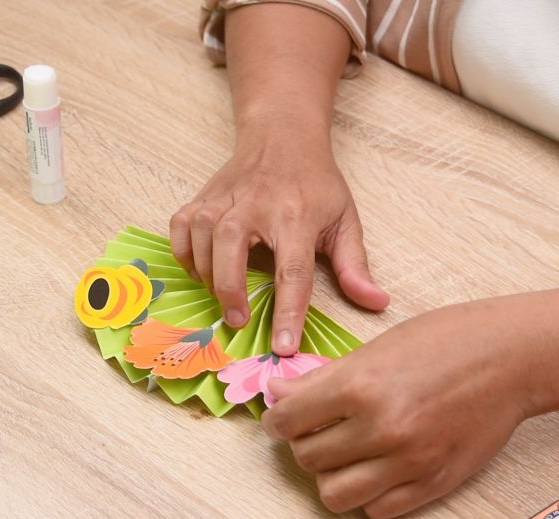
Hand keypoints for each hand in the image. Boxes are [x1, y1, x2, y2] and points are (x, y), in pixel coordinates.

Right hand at [170, 121, 389, 354]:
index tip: (283, 345)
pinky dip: (183, 251)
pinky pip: (181, 224)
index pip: (294, 270)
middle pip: (232, 246)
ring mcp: (226, 197)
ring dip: (207, 273)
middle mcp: (257, 204)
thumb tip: (377, 302)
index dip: (289, 310)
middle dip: (230, 288)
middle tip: (238, 321)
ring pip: (203, 234)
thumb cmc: (316, 183)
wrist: (283, 133)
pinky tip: (199, 270)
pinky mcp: (204, 195)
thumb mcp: (345, 220)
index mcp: (298, 215)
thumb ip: (355, 266)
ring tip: (222, 299)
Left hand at [260, 301, 534, 518]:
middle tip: (319, 429)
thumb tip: (279, 394)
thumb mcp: (379, 346)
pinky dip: (369, 493)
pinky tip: (377, 468)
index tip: (284, 418)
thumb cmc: (449, 340)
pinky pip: (377, 510)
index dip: (279, 419)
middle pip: (307, 458)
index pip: (288, 420)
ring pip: (335, 494)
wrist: (514, 357)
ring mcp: (410, 461)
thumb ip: (325, 377)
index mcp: (361, 386)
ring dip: (332, 476)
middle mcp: (382, 428)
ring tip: (346, 455)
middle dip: (305, 443)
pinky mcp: (434, 483)